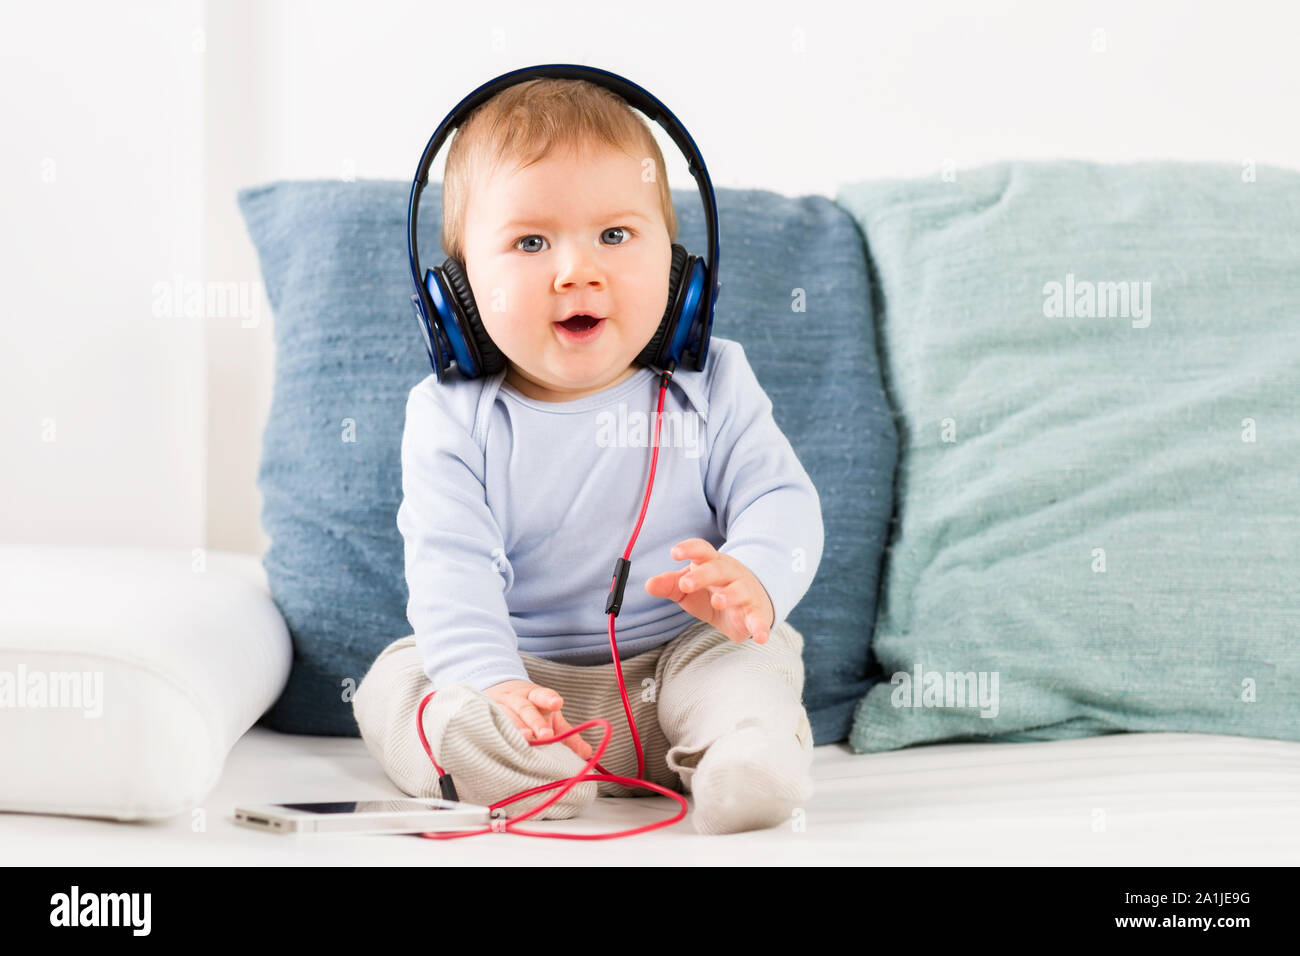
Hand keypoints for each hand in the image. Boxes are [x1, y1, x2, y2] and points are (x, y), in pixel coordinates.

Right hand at [483, 679, 593, 759]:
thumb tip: (587, 753)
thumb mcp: (550, 716)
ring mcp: (499, 708)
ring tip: (526, 739)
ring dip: (516, 729)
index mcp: (534, 696)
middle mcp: (516, 700)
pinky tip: (498, 743)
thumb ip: (568, 735)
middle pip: (525, 709)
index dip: (548, 698)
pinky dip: (496, 734)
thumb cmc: (531, 709)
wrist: (499, 692)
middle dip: (535, 722)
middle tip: (546, 735)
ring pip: (506, 717)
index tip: (557, 703)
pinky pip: (491, 726)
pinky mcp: (486, 718)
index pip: (541, 694)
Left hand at [643, 538, 774, 643]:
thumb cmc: (713, 591)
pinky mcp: (755, 612)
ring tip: (717, 602)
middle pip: (718, 569)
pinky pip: (758, 618)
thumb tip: (648, 584)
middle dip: (702, 575)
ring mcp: (745, 592)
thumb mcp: (689, 588)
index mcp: (711, 563)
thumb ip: (670, 585)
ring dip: (729, 595)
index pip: (702, 550)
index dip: (689, 549)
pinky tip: (760, 638)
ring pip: (738, 590)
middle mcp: (730, 574)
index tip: (674, 553)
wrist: (750, 601)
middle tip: (685, 584)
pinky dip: (760, 626)